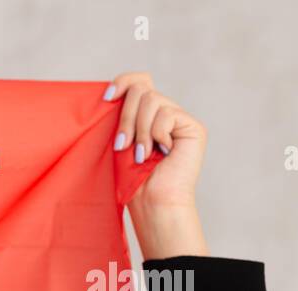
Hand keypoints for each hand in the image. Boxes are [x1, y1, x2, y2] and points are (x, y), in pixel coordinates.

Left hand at [103, 71, 208, 258]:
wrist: (151, 202)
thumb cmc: (131, 179)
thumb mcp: (118, 141)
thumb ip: (119, 115)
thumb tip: (109, 91)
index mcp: (145, 114)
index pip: (139, 80)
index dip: (123, 82)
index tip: (105, 98)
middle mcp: (164, 112)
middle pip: (141, 89)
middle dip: (126, 118)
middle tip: (121, 146)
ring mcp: (179, 118)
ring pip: (151, 100)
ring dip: (139, 130)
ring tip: (141, 155)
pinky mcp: (192, 126)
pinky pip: (166, 114)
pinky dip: (156, 135)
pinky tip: (162, 152)